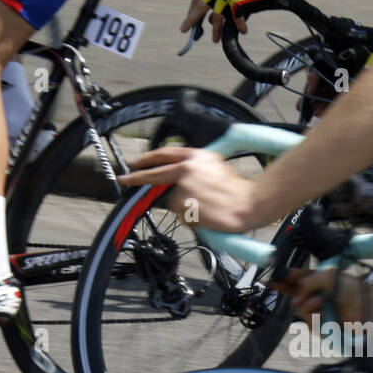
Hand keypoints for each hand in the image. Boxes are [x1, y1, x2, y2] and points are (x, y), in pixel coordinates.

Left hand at [119, 146, 261, 232]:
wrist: (249, 203)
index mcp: (195, 156)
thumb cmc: (237, 190)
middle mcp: (186, 168)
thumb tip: (177, 178)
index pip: (163, 154)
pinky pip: (179, 214)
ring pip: (170, 200)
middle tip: (124, 181)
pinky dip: (189, 218)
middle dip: (135, 178)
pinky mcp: (184, 205)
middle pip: (152, 174)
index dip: (146, 159)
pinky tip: (205, 216)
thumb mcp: (215, 167)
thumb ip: (193, 169)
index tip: (134, 164)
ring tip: (205, 208)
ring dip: (180, 206)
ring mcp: (184, 187)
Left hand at [180, 0, 273, 43]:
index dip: (191, 10)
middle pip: (200, 7)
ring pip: (217, 16)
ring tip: (215, 40)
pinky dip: (239, 25)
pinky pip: (235, 17)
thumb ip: (217, 2)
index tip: (188, 19)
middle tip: (184, 29)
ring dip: (216, 30)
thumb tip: (211, 21)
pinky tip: (243, 30)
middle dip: (192, 19)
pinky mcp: (237, 0)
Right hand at [275, 267, 372, 324]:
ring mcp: (318, 312)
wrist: (368, 307)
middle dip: (292, 291)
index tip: (270, 279)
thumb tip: (296, 298)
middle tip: (292, 288)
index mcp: (317, 281)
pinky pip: (308, 323)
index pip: (296, 279)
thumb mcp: (327, 276)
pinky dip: (315, 318)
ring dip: (308, 305)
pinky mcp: (322, 327)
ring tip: (322, 302)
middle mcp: (316, 296)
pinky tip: (325, 315)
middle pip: (293, 295)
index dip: (283, 279)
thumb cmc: (352, 289)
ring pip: (299, 309)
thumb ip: (307, 281)